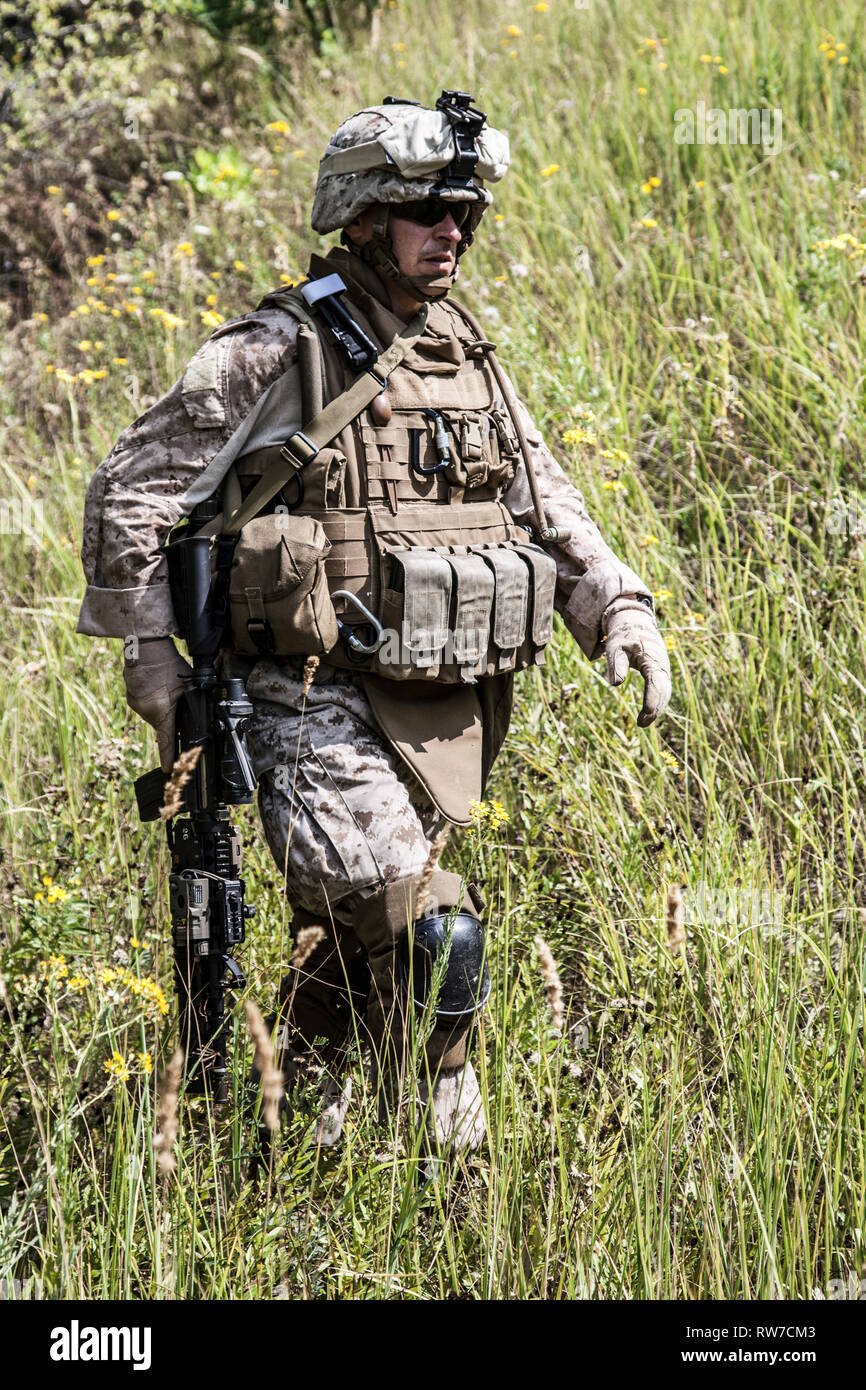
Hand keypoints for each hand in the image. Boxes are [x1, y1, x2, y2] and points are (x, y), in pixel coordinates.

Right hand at [123, 638, 191, 772]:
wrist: (145, 647)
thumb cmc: (168, 664)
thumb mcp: (187, 685)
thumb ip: (191, 702)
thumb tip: (200, 712)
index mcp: (161, 712)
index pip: (166, 741)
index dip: (168, 757)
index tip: (167, 770)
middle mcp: (146, 712)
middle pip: (162, 723)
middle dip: (170, 717)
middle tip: (175, 701)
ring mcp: (136, 704)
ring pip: (154, 712)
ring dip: (161, 706)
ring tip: (165, 688)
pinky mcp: (131, 697)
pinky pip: (145, 704)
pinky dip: (153, 699)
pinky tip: (157, 686)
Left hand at [603, 599, 671, 726]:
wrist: (637, 628)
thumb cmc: (624, 638)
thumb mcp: (616, 647)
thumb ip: (616, 664)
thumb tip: (616, 684)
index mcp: (652, 658)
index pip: (655, 682)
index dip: (652, 699)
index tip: (645, 713)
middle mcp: (662, 666)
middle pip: (663, 690)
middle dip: (654, 708)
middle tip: (641, 724)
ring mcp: (663, 671)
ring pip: (664, 693)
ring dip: (656, 709)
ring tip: (642, 723)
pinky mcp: (660, 675)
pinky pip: (662, 692)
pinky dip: (657, 703)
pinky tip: (647, 716)